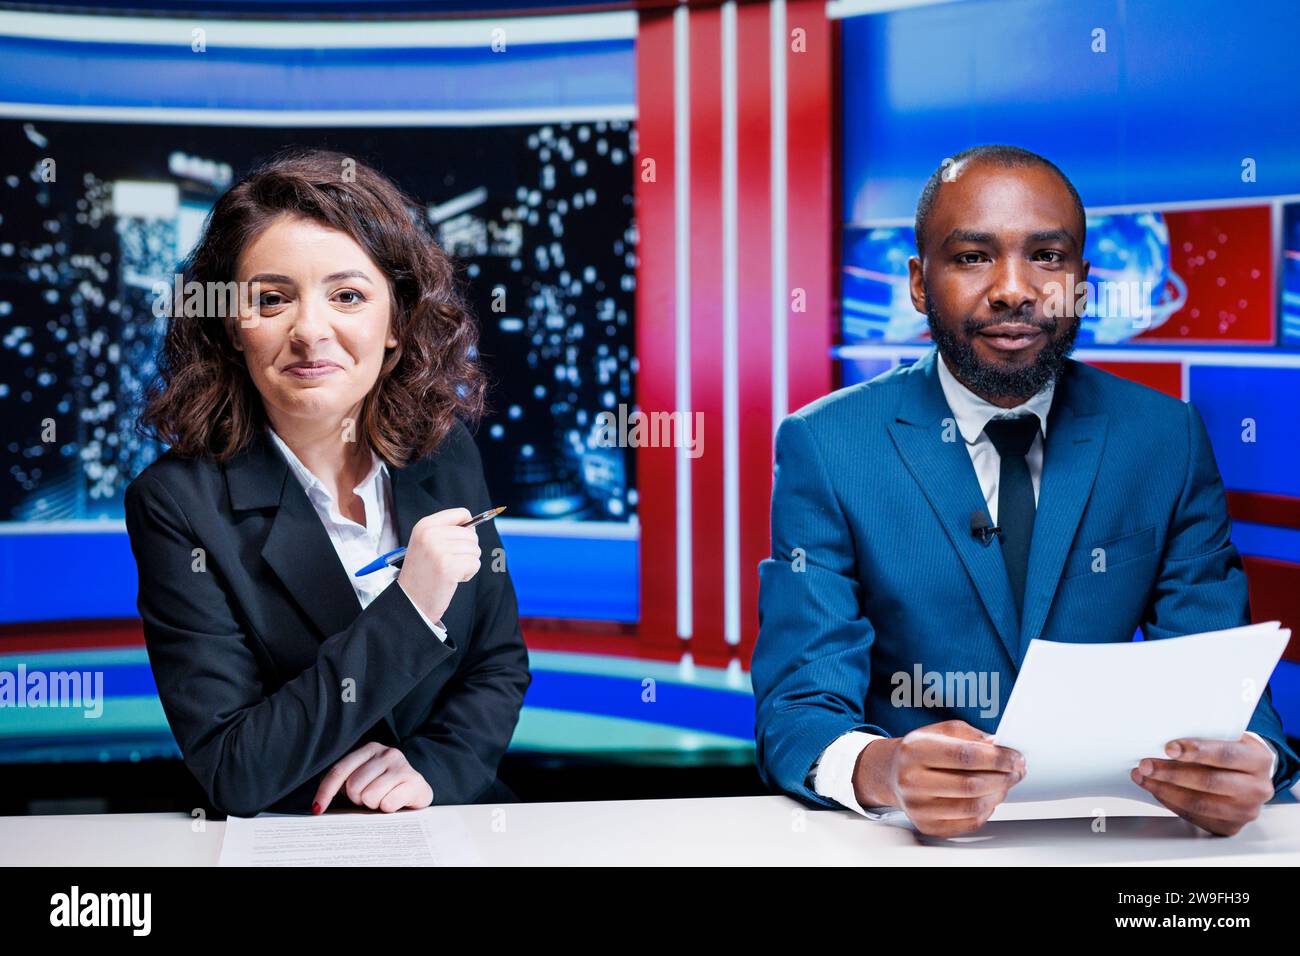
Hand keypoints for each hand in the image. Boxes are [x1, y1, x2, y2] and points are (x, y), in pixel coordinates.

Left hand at [312, 742, 432, 813]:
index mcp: (369, 749)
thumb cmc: (385, 787)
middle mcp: (386, 752)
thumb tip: (318, 805)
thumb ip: (344, 783)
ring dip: (374, 805)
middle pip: (353, 786)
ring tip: (383, 799)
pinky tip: (395, 802)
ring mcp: (401, 765)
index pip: (340, 770)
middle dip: (358, 799)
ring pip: (370, 796)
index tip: (317, 809)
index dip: (326, 792)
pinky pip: (387, 804)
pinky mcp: (414, 780)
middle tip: (369, 798)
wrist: (418, 790)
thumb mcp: (363, 780)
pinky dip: (388, 808)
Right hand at [397, 507, 480, 623]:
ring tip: (448, 571)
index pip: (462, 513)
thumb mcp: (426, 543)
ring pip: (475, 550)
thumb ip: (447, 530)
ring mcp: (439, 551)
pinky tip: (452, 579)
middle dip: (467, 550)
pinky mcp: (449, 567)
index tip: (458, 541)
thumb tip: (474, 524)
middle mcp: (430, 535)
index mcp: (425, 525)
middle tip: (448, 562)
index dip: (467, 528)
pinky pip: (475, 564)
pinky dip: (468, 573)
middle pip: (472, 534)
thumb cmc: (423, 572)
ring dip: (467, 563)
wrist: (411, 600)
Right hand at [854, 719, 1024, 836]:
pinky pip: (967, 823)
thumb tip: (1000, 747)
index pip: (965, 756)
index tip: (1016, 757)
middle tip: (1016, 771)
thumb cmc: (919, 750)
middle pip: (971, 784)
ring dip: (998, 795)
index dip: (997, 758)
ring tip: (1005, 783)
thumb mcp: (940, 731)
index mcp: (915, 750)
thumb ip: (971, 736)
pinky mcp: (926, 825)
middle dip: (1002, 777)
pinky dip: (986, 810)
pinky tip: (989, 797)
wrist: (891, 774)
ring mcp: (917, 807)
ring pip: (972, 807)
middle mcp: (911, 780)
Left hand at [1131, 733, 1274, 835]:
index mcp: (1258, 759)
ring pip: (1199, 803)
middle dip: (1171, 773)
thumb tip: (1163, 737)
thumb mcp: (1229, 737)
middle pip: (1209, 782)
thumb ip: (1205, 736)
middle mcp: (1257, 788)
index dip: (1196, 751)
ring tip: (1143, 777)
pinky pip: (1194, 816)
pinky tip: (1156, 790)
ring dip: (1164, 790)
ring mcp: (1245, 811)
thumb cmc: (1232, 752)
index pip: (1225, 755)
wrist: (1251, 777)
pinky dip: (1170, 802)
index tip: (1168, 748)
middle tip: (1145, 765)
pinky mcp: (1230, 826)